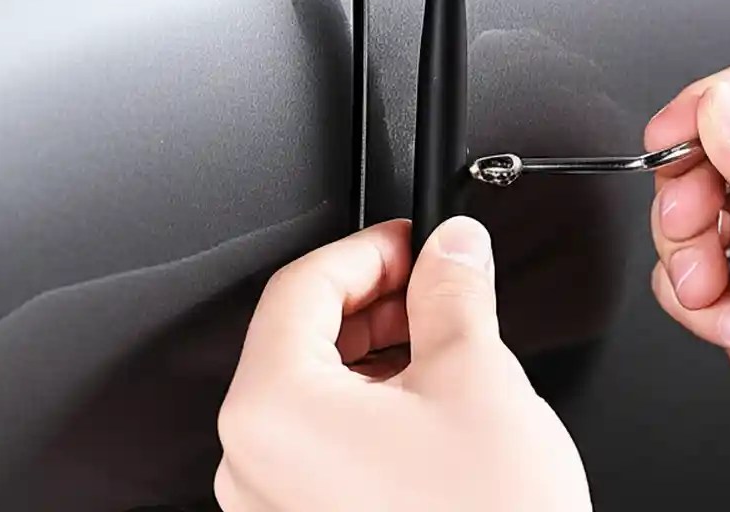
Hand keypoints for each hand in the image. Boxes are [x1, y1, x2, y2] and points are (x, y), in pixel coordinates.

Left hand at [214, 217, 590, 511]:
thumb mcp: (477, 380)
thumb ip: (453, 292)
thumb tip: (451, 248)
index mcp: (272, 413)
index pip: (300, 288)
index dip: (367, 251)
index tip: (412, 244)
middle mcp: (252, 465)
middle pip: (299, 340)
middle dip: (374, 302)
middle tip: (435, 286)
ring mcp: (273, 507)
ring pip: (313, 395)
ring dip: (375, 355)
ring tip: (444, 349)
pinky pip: (320, 447)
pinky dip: (369, 411)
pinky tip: (428, 409)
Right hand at [644, 55, 729, 509]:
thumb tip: (722, 112)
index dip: (711, 105)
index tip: (671, 138)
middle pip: (715, 146)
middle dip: (686, 187)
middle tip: (688, 225)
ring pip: (689, 212)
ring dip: (684, 254)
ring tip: (711, 293)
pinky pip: (686, 280)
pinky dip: (698, 307)